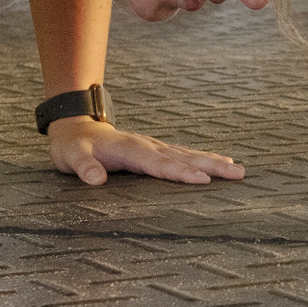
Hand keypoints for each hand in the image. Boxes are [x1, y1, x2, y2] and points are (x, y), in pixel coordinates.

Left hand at [49, 116, 247, 186]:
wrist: (76, 126)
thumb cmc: (73, 146)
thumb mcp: (70, 157)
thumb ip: (84, 168)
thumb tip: (96, 179)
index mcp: (129, 149)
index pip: (158, 163)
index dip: (180, 172)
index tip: (202, 180)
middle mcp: (146, 145)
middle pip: (182, 157)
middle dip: (210, 166)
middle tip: (236, 173)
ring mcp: (153, 146)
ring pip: (187, 154)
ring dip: (212, 162)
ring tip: (237, 169)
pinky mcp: (156, 149)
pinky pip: (183, 153)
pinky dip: (202, 157)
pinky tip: (219, 161)